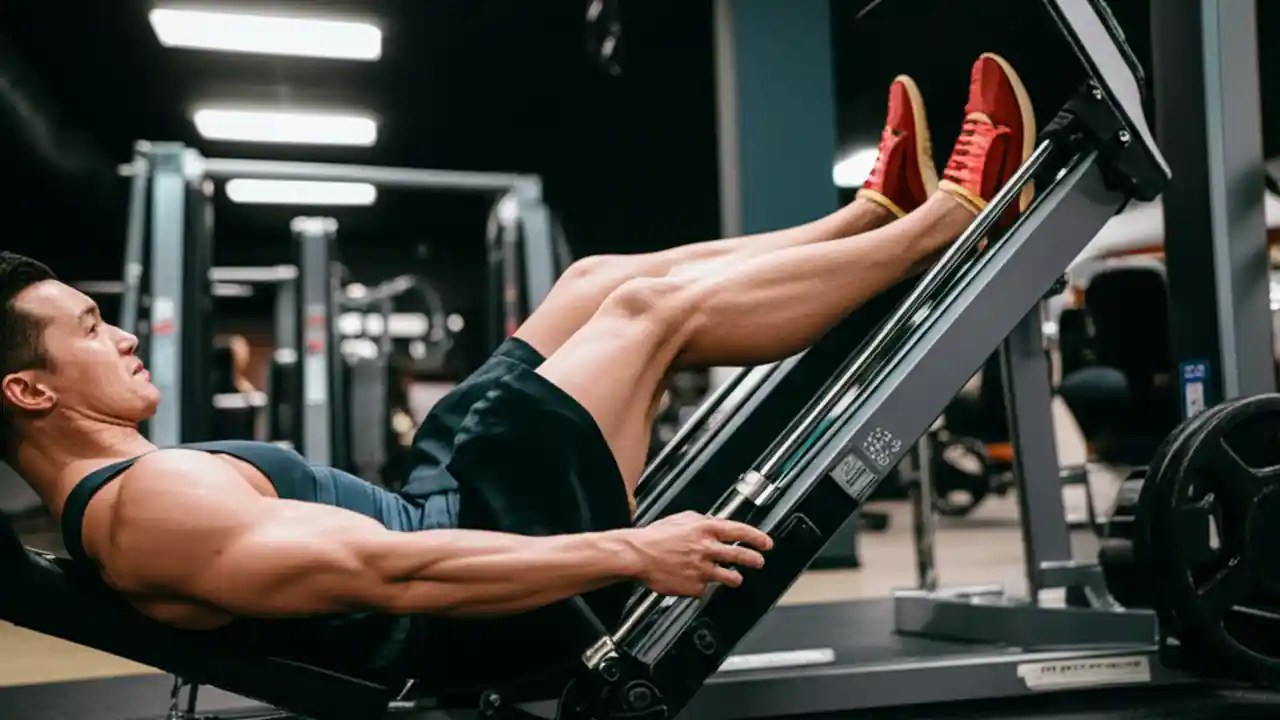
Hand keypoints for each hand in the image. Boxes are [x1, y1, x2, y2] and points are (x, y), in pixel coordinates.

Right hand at [625, 511, 772, 596]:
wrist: (637, 556)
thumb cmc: (655, 537)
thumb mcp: (682, 519)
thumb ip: (703, 521)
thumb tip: (717, 523)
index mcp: (705, 529)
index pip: (740, 532)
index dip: (757, 538)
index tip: (766, 543)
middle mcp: (707, 549)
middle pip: (740, 556)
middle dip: (754, 560)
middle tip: (759, 562)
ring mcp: (702, 570)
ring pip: (728, 577)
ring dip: (734, 578)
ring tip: (734, 578)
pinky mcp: (694, 587)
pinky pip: (705, 588)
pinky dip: (702, 585)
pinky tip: (694, 580)